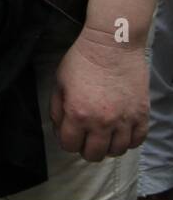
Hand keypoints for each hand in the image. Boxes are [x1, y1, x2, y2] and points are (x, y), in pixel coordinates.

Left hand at [50, 27, 149, 161]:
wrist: (112, 45)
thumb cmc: (82, 60)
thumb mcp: (59, 83)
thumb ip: (57, 109)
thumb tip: (60, 128)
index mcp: (77, 114)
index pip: (69, 145)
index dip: (67, 141)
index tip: (69, 134)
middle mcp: (102, 122)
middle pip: (94, 154)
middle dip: (86, 149)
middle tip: (86, 138)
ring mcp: (124, 120)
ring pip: (117, 151)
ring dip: (108, 146)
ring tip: (104, 136)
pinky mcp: (142, 115)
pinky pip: (138, 140)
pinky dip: (129, 141)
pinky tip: (121, 132)